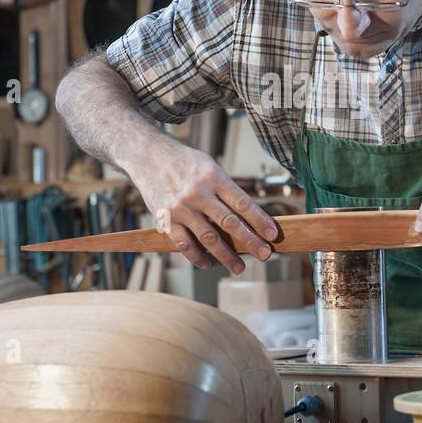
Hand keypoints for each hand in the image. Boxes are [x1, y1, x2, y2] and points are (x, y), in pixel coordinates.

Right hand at [128, 140, 278, 273]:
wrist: (148, 155)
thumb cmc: (185, 162)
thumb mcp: (209, 166)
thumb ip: (226, 189)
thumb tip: (248, 216)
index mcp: (214, 177)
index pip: (242, 203)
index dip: (260, 220)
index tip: (273, 235)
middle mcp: (198, 193)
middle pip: (229, 222)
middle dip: (250, 241)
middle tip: (264, 255)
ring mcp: (181, 208)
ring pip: (208, 238)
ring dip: (226, 256)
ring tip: (239, 267)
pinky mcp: (166, 219)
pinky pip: (184, 244)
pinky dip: (197, 257)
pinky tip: (208, 264)